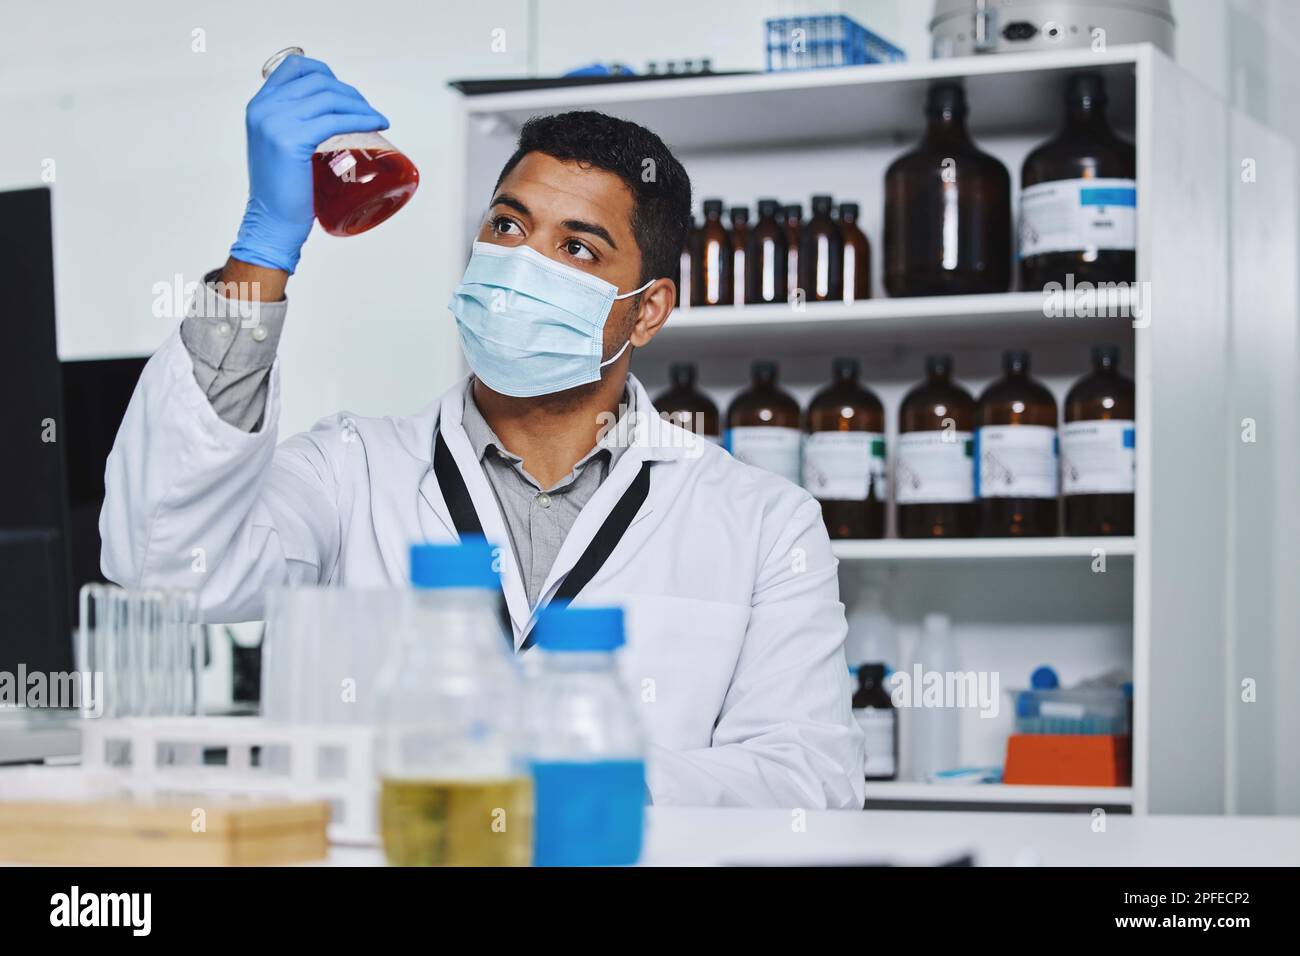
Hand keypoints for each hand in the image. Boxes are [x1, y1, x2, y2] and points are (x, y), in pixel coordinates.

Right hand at [229, 54, 388, 274]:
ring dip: (361, 105)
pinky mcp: (292, 140)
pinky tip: (377, 123)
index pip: (295, 67)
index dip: (326, 74)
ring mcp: (276, 122)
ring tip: (377, 120)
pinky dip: (362, 118)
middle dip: (350, 93)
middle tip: (369, 113)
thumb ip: (294, 126)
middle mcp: (264, 108)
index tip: (346, 94)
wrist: (272, 222)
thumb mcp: (280, 146)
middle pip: (318, 81)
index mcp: (260, 105)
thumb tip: (329, 118)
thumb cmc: (284, 192)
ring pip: (330, 98)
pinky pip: (335, 120)